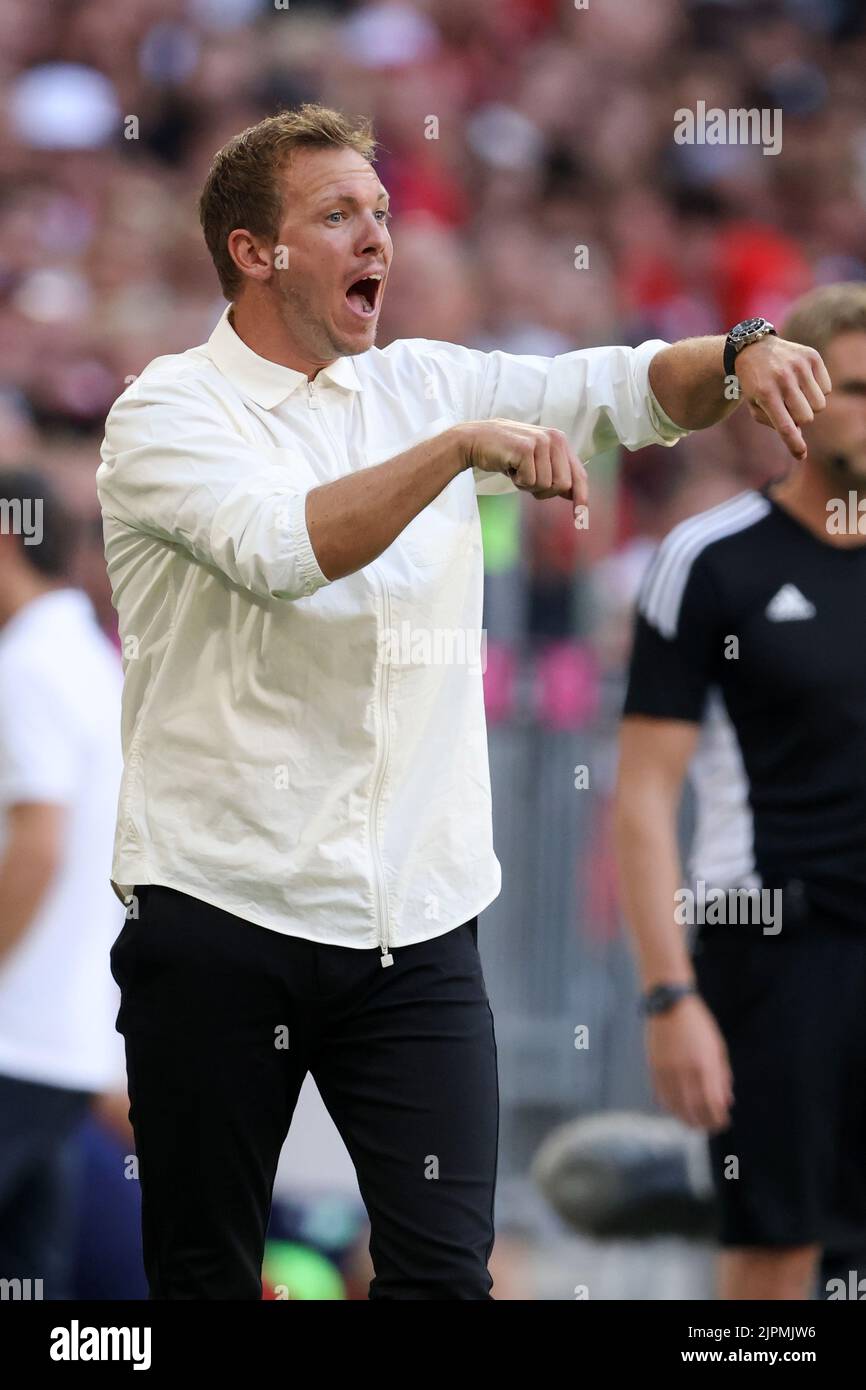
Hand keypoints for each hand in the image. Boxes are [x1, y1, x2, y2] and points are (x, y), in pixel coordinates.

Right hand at [456, 418, 587, 505]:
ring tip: (516, 470)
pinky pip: (529, 481)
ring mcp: (541, 442)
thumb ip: (555, 473)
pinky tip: (510, 467)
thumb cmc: (507, 454)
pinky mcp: (526, 448)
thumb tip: (573, 495)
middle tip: (526, 480)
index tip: (580, 518)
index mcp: (560, 441)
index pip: (578, 474)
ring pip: (545, 485)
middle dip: (543, 491)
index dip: (581, 497)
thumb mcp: (535, 461)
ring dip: (527, 485)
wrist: (476, 440)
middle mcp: (555, 439)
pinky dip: (517, 481)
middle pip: (562, 485)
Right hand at [646, 994, 732, 1132]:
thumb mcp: (717, 1048)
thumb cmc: (698, 1025)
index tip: (723, 1123)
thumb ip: (722, 1076)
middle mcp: (685, 1072)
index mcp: (705, 1065)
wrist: (669, 1005)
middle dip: (704, 1123)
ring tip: (693, 1124)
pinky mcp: (653, 1069)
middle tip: (710, 1128)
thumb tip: (727, 1101)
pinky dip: (669, 1107)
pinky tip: (676, 1110)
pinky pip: (660, 1096)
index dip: (718, 1119)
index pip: (713, 1104)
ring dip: (686, 1119)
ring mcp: (667, 1071)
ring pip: (676, 1106)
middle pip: (694, 1110)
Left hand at [735, 336, 831, 460]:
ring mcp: (799, 366)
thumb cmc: (755, 385)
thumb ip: (774, 423)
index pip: (785, 426)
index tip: (801, 455)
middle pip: (807, 417)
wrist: (754, 349)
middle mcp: (783, 378)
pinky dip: (817, 390)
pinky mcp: (812, 357)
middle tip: (789, 408)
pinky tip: (802, 382)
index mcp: (765, 394)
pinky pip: (826, 388)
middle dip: (800, 419)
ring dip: (810, 405)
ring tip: (796, 395)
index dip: (794, 444)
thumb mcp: (755, 406)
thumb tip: (797, 434)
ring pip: (819, 404)